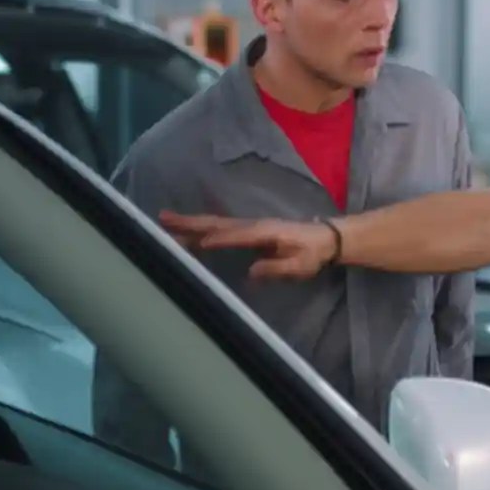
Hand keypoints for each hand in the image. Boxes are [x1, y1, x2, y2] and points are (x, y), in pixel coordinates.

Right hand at [158, 211, 337, 279]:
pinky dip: (202, 227)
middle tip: (163, 219)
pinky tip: (189, 232)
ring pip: (216, 223)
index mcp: (265, 232)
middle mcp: (254, 225)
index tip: (197, 242)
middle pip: (217, 223)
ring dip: (191, 222)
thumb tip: (251, 271)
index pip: (237, 235)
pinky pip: (221, 228)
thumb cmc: (314, 253)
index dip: (219, 239)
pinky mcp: (250, 230)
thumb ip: (277, 268)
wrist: (327, 239)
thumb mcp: (300, 265)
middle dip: (191, 222)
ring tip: (165, 220)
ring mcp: (250, 226)